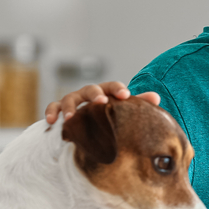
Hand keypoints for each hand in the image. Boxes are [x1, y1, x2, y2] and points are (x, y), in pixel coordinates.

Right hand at [44, 82, 160, 123]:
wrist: (87, 122)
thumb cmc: (108, 115)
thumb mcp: (122, 109)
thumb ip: (138, 104)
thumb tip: (156, 97)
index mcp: (105, 92)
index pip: (111, 86)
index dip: (117, 89)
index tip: (125, 95)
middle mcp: (88, 94)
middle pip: (90, 89)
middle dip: (94, 94)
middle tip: (100, 102)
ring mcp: (73, 100)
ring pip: (69, 98)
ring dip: (70, 107)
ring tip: (71, 118)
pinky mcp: (59, 109)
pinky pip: (53, 107)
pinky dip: (52, 112)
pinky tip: (52, 121)